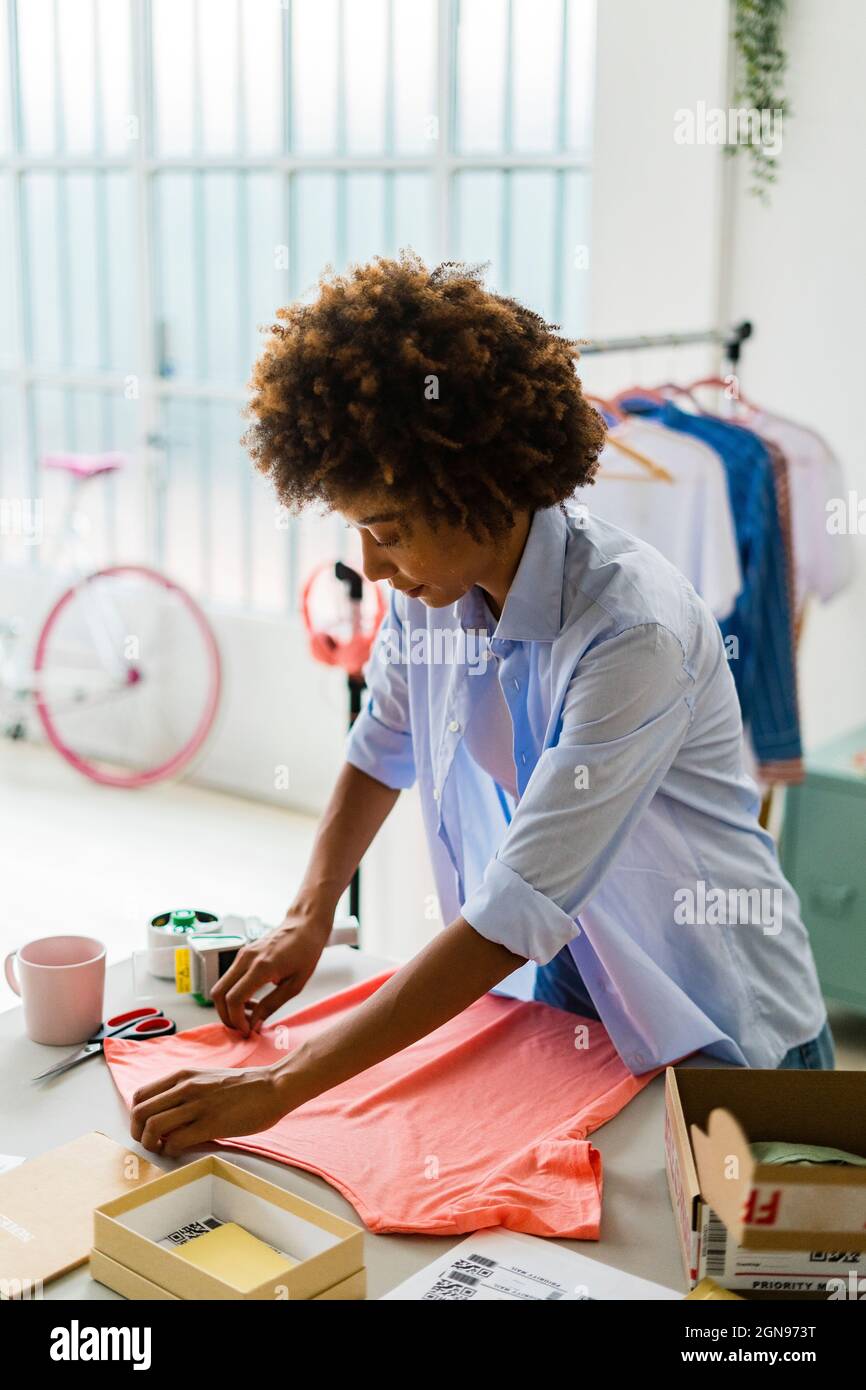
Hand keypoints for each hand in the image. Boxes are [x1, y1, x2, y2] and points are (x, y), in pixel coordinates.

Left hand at [130, 1065, 296, 1155]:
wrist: (272, 1087)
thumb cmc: (242, 1086)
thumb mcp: (206, 1078)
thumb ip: (184, 1090)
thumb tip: (165, 1113)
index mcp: (183, 1075)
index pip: (140, 1095)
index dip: (137, 1116)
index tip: (146, 1127)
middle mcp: (185, 1088)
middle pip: (140, 1113)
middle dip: (138, 1133)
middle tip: (150, 1142)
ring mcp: (197, 1106)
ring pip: (153, 1127)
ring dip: (151, 1144)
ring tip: (162, 1148)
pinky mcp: (210, 1124)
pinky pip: (175, 1141)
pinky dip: (170, 1151)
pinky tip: (179, 1151)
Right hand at [211, 905, 330, 1037]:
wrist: (304, 925)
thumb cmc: (306, 951)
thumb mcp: (295, 984)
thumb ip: (272, 1005)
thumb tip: (254, 1024)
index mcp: (262, 966)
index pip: (234, 998)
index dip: (236, 1020)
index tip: (248, 1030)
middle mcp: (246, 959)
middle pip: (219, 994)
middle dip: (226, 1016)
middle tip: (243, 1028)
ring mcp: (242, 955)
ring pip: (220, 986)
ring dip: (228, 1006)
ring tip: (248, 1017)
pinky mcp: (242, 954)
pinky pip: (228, 979)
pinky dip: (232, 995)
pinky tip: (251, 1002)